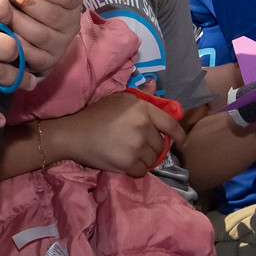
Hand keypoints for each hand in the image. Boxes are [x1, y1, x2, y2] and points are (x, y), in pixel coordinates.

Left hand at [0, 0, 83, 77]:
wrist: (3, 21)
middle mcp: (71, 21)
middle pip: (53, 15)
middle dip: (27, 4)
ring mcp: (60, 43)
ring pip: (40, 34)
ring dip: (18, 21)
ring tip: (4, 13)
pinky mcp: (47, 61)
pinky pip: (31, 53)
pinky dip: (14, 41)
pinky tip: (4, 30)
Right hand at [52, 91, 184, 177]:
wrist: (74, 134)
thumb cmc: (95, 114)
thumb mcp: (118, 99)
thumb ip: (140, 94)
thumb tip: (154, 84)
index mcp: (143, 109)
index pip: (171, 124)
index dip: (179, 135)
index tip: (181, 142)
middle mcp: (143, 127)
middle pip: (161, 144)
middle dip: (153, 147)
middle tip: (139, 146)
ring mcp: (136, 146)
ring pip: (153, 159)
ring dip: (145, 159)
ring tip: (132, 154)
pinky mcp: (128, 163)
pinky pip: (143, 171)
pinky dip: (137, 170)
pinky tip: (127, 164)